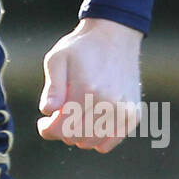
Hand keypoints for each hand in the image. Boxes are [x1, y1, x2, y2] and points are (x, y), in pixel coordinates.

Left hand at [37, 17, 143, 153]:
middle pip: (75, 137)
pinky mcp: (133, 114)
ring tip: (75, 117)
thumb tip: (47, 110)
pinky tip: (90, 123)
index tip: (44, 122)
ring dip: (78, 136)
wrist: (115, 36)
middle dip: (61, 131)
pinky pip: (111, 141)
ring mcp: (123, 110)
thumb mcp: (57, 59)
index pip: (61, 128)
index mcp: (86, 90)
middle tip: (59, 116)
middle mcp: (107, 103)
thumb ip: (52, 87)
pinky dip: (98, 139)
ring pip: (92, 143)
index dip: (47, 129)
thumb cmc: (81, 48)